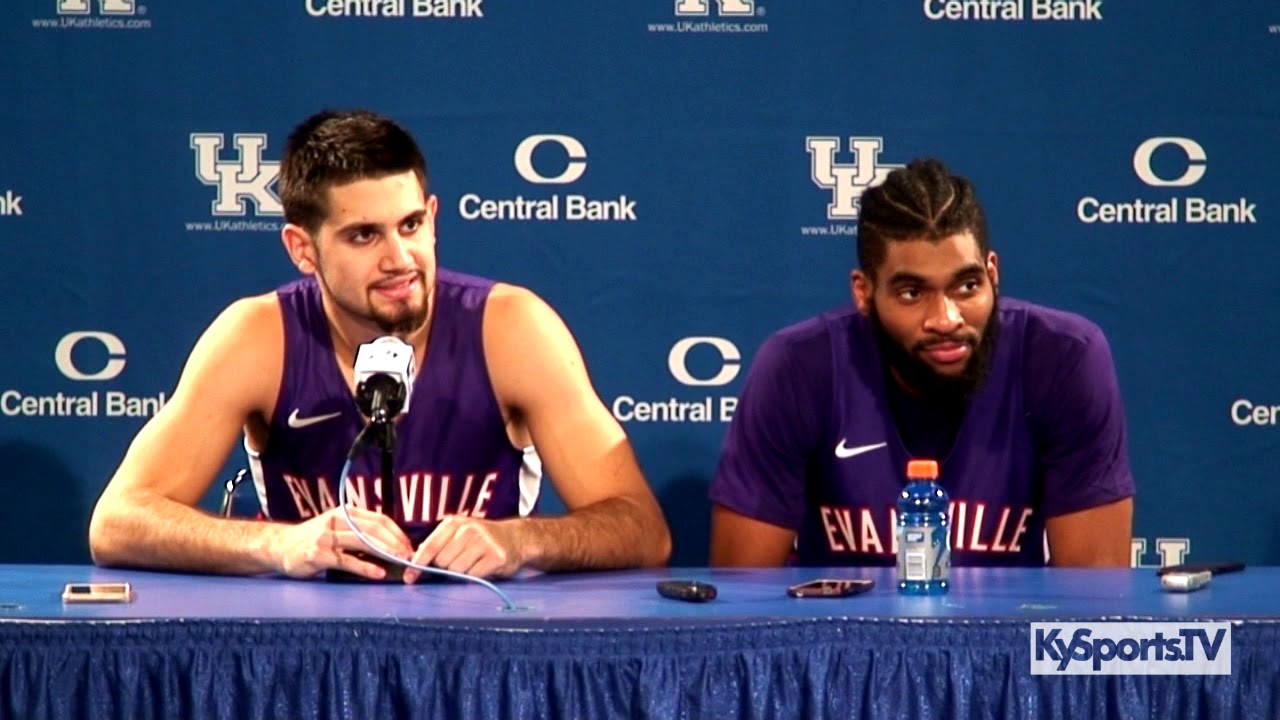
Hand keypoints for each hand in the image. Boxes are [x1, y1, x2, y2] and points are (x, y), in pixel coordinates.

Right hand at [270, 506, 414, 579]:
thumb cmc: (314, 538)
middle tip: (410, 555)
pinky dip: (365, 568)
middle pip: (375, 529)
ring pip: (363, 542)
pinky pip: (347, 560)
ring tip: (401, 561)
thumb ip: (359, 530)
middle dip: (396, 542)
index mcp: (346, 512)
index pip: (379, 519)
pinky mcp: (319, 554)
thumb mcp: (337, 527)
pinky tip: (378, 574)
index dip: (397, 532)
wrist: (280, 546)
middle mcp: (337, 520)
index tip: (409, 545)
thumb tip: (390, 542)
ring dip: (386, 552)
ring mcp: (327, 537)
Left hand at [405, 516, 524, 581]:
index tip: (409, 578)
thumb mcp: (459, 534)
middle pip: (442, 561)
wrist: (516, 538)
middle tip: (458, 563)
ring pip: (456, 570)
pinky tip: (482, 568)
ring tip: (472, 564)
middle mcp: (468, 529)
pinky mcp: (495, 556)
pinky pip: (473, 576)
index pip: (430, 546)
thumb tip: (414, 562)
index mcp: (454, 523)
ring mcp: (483, 542)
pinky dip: (474, 577)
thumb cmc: (481, 539)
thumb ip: (439, 545)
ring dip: (461, 573)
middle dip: (445, 568)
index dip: (417, 564)